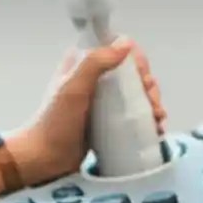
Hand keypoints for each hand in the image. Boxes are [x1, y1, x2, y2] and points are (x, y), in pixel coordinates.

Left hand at [7, 36, 166, 185]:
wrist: (45, 159)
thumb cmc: (55, 121)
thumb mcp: (73, 88)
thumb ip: (95, 63)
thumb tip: (126, 43)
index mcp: (83, 62)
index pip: (117, 49)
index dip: (135, 60)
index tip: (142, 77)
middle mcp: (94, 78)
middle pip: (132, 73)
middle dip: (148, 86)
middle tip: (153, 103)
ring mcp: (102, 101)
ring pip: (135, 94)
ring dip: (152, 103)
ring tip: (157, 118)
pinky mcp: (108, 121)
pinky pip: (133, 114)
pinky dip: (147, 119)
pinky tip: (155, 128)